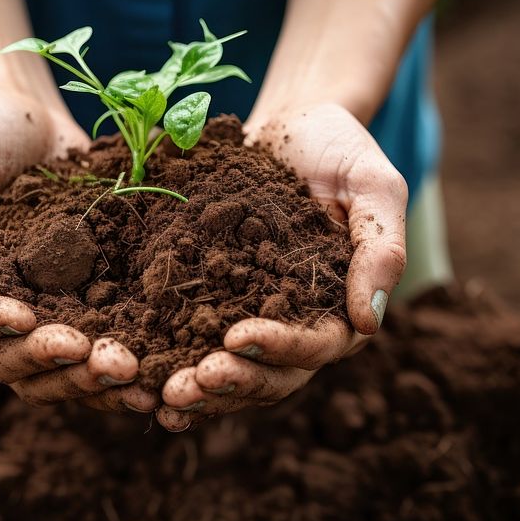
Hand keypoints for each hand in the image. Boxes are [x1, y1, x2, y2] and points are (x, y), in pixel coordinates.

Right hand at [0, 87, 158, 412]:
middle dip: (53, 364)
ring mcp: (37, 313)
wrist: (29, 116)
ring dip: (88, 378)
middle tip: (100, 357)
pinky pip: (95, 345)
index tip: (27, 317)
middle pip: (10, 362)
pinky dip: (115, 366)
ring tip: (131, 371)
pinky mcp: (79, 303)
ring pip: (54, 370)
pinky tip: (152, 372)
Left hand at [156, 103, 406, 429]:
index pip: (317, 346)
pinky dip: (173, 360)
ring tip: (161, 395)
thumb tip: (369, 322)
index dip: (279, 347)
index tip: (237, 337)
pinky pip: (195, 338)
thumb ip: (381, 249)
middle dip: (231, 382)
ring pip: (232, 367)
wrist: (293, 124)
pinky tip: (139, 378)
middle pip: (271, 373)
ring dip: (199, 388)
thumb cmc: (341, 149)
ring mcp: (255, 312)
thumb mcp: (374, 187)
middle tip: (186, 386)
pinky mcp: (218, 296)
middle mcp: (299, 321)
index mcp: (342, 306)